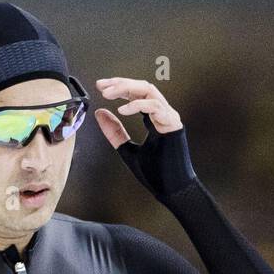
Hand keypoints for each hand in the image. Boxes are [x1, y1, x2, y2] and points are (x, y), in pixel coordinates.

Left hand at [93, 75, 194, 198]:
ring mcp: (169, 117)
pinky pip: (156, 106)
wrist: (172, 190)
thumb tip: (99, 113)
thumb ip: (115, 132)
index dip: (119, 87)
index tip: (100, 86)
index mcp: (153, 119)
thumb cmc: (155, 174)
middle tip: (102, 86)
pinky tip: (122, 111)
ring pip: (149, 91)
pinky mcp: (173, 124)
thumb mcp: (127, 149)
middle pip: (142, 87)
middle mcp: (162, 114)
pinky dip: (138, 105)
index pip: (136, 94)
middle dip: (121, 83)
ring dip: (127, 90)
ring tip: (108, 94)